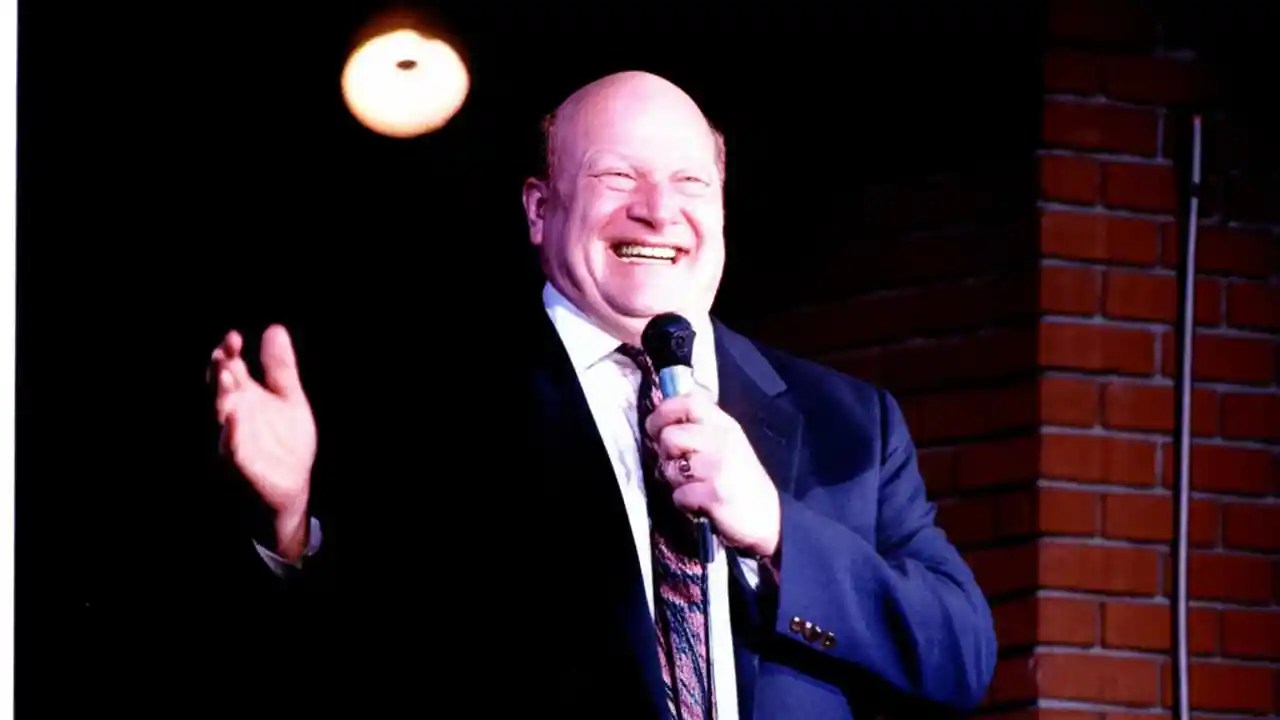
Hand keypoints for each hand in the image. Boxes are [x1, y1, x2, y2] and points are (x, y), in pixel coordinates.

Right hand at [209, 324, 316, 559]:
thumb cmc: (284, 443)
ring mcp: (235, 440)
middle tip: (226, 352)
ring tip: (228, 376)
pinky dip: (232, 433)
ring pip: (222, 416)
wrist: (291, 487)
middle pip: (221, 389)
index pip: (230, 369)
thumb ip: (280, 368)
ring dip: (222, 397)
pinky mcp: (242, 465)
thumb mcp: (288, 399)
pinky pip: (232, 449)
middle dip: (221, 370)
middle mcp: (234, 416)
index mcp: (244, 398)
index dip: (228, 353)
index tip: (234, 336)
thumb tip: (274, 328)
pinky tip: (233, 418)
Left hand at [644, 389, 780, 558]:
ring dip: (674, 480)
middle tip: (678, 463)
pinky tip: (699, 503)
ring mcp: (719, 467)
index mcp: (725, 425)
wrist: (772, 517)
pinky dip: (684, 503)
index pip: (689, 401)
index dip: (664, 412)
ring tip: (693, 485)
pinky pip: (679, 495)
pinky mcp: (715, 494)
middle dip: (665, 453)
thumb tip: (662, 424)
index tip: (656, 427)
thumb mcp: (728, 444)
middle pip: (670, 436)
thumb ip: (700, 430)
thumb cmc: (743, 480)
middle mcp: (722, 440)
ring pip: (671, 467)